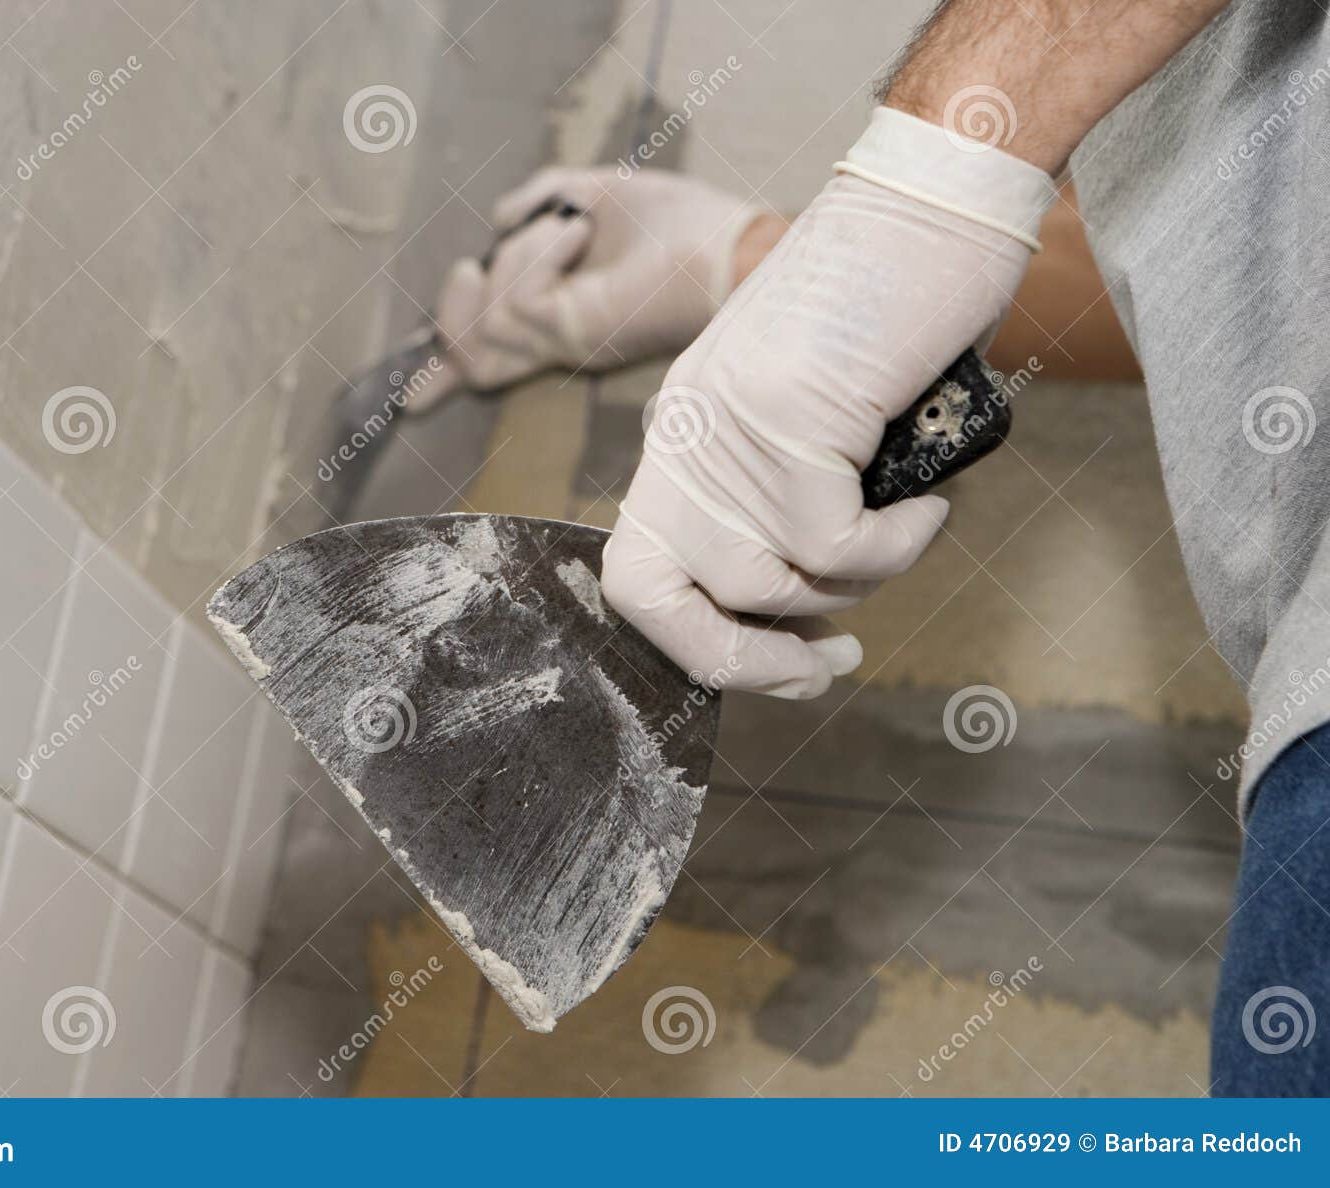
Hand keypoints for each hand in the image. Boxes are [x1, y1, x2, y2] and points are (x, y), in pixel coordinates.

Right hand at [433, 167, 767, 392]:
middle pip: (470, 357)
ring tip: (567, 233)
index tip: (409, 399)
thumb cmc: (684, 224)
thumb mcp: (598, 193)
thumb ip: (544, 198)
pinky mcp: (577, 334)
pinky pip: (516, 302)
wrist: (733, 248)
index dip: (444, 378)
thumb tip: (496, 220)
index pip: (492, 361)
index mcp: (562, 319)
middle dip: (453, 310)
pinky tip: (578, 235)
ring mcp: (566, 343)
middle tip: (471, 268)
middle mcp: (559, 342)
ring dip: (514, 260)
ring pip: (485, 322)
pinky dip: (536, 254)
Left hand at [601, 107, 1055, 697]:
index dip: (696, 644)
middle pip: (675, 603)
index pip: (634, 579)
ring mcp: (729, 426)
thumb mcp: (810, 408)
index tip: (776, 658)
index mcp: (680, 433)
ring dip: (852, 585)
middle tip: (829, 663)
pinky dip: (899, 545)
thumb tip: (803, 595)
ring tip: (902, 526)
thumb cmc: (892, 302)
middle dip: (754, 662)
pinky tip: (930, 503)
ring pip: (768, 584)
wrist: (933, 198)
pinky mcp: (790, 417)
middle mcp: (685, 434)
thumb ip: (782, 488)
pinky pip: (838, 548)